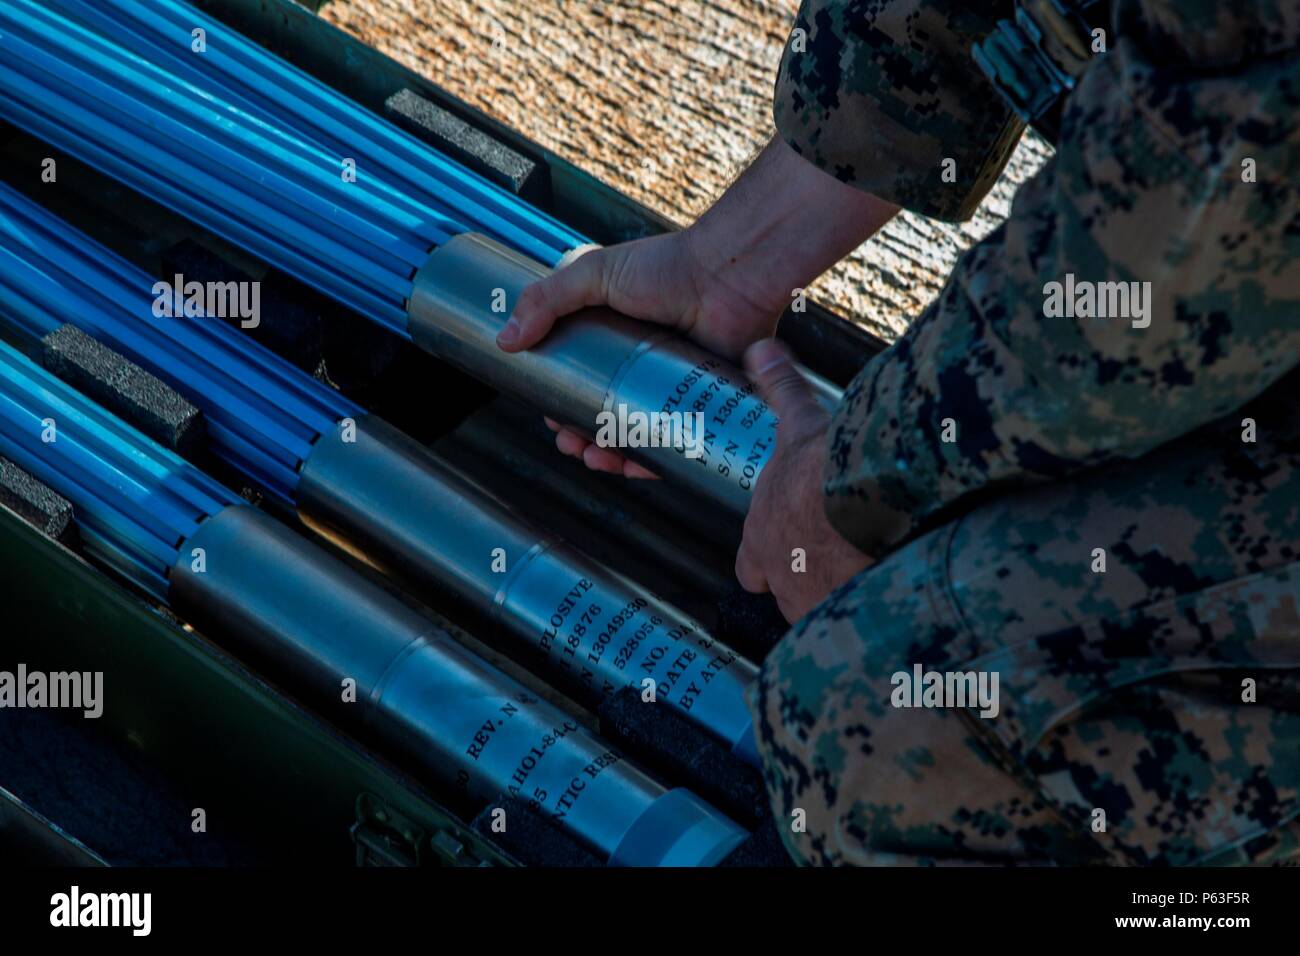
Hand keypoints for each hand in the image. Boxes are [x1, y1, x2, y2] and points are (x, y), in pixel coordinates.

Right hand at [496, 229, 783, 475]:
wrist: (729, 275)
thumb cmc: (670, 266)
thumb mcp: (595, 273)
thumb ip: (547, 299)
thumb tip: (505, 340)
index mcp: (614, 336)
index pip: (578, 378)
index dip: (560, 402)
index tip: (548, 415)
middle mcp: (642, 365)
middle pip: (603, 413)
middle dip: (580, 436)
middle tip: (568, 443)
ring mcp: (672, 387)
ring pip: (636, 435)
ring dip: (610, 455)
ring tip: (594, 459)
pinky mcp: (700, 405)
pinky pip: (674, 444)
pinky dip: (652, 461)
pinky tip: (632, 466)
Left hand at [735, 339, 870, 622]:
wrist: (867, 504)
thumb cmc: (827, 466)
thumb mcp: (800, 422)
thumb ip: (781, 389)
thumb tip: (760, 349)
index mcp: (763, 539)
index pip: (751, 566)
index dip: (767, 559)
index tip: (791, 544)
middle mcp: (783, 579)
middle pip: (788, 592)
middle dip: (810, 580)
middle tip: (840, 561)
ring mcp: (816, 605)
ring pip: (824, 611)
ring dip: (844, 596)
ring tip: (874, 578)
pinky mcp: (853, 620)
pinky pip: (862, 625)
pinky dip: (877, 611)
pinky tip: (899, 595)